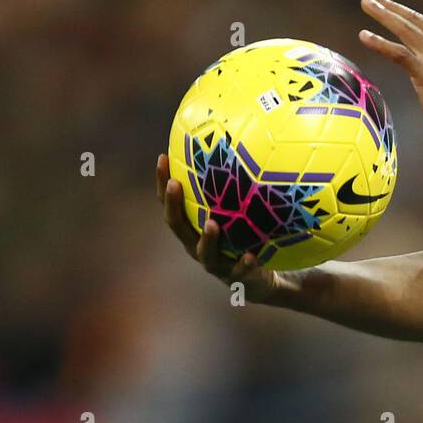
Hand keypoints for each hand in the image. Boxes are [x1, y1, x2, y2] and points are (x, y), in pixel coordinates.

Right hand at [156, 153, 279, 303]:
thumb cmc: (244, 237)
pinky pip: (239, 272)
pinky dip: (244, 264)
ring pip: (205, 253)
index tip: (163, 157)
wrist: (259, 278)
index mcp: (193, 227)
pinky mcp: (236, 278)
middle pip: (178, 226)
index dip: (163, 183)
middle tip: (175, 184)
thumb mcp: (238, 212)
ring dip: (208, 238)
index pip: (171, 203)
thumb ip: (235, 188)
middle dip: (174, 205)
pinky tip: (251, 255)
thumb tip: (241, 144)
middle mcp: (197, 245)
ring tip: (212, 224)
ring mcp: (216, 264)